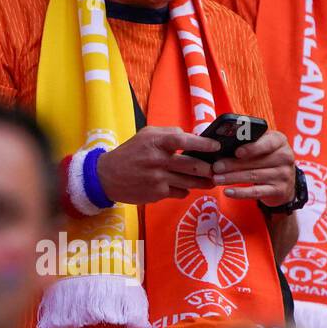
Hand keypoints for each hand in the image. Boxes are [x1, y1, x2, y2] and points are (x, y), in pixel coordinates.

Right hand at [95, 127, 219, 204]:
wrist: (107, 177)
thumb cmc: (130, 153)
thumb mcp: (145, 135)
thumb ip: (169, 133)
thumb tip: (193, 136)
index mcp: (155, 142)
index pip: (183, 140)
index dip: (202, 143)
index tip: (216, 146)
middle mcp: (157, 161)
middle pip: (193, 166)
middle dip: (209, 169)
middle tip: (219, 168)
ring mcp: (157, 179)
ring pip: (190, 182)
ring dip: (204, 182)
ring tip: (211, 181)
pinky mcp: (157, 194)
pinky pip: (180, 192)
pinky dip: (184, 189)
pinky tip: (182, 186)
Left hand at [212, 129, 294, 204]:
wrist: (285, 183)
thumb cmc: (265, 158)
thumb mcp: (261, 146)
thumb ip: (246, 142)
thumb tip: (219, 144)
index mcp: (279, 141)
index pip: (267, 143)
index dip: (251, 148)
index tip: (236, 152)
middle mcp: (285, 157)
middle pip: (255, 161)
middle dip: (232, 164)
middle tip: (216, 167)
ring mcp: (284, 175)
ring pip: (253, 176)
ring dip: (232, 178)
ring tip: (217, 178)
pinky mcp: (279, 190)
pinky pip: (256, 192)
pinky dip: (240, 193)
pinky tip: (227, 192)